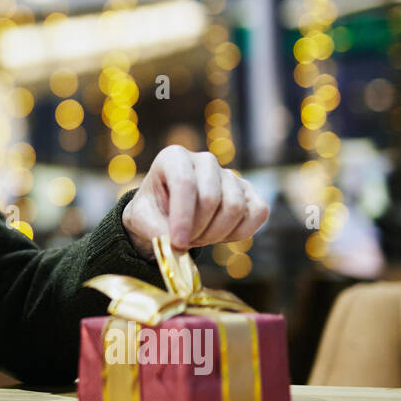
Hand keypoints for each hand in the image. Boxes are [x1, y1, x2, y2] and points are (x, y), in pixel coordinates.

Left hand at [120, 146, 269, 258]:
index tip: (177, 243)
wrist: (167, 213)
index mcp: (174, 157)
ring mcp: (229, 174)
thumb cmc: (153, 211)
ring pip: (235, 208)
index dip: (183, 216)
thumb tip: (175, 243)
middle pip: (211, 198)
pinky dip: (240, 233)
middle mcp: (204, 161)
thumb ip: (154, 229)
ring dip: (216, 235)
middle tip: (183, 243)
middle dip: (197, 230)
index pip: (184, 182)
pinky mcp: (249, 191)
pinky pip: (258, 213)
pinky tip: (219, 236)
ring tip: (197, 237)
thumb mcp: (142, 218)